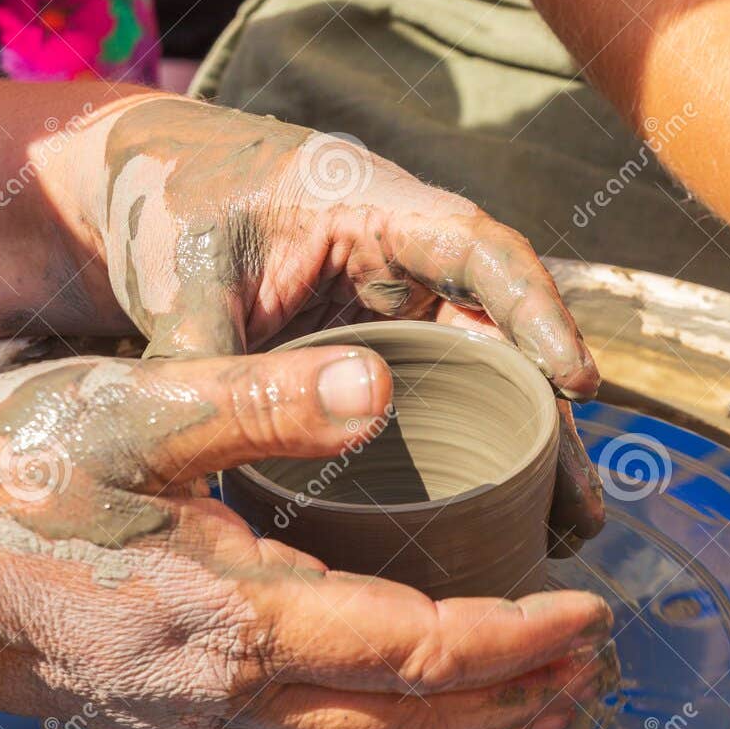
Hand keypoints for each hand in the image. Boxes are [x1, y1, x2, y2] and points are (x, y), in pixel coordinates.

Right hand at [0, 347, 613, 728]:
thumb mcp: (128, 411)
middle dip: (516, 705)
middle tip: (593, 674)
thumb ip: (258, 400)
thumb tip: (379, 381)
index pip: (424, 647)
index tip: (588, 613)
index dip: (518, 637)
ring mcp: (212, 728)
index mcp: (246, 618)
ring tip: (538, 711)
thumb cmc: (11, 484)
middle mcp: (242, 697)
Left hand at [90, 96, 603, 550]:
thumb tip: (236, 452)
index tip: (578, 382)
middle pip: (502, 336)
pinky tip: (500, 527)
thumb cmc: (172, 206)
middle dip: (548, 422)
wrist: (147, 195)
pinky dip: (472, 460)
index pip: (479, 249)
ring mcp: (399, 312)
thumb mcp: (183, 277)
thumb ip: (208, 359)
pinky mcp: (381, 357)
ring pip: (483, 381)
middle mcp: (406, 260)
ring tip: (563, 533)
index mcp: (372, 208)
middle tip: (581, 504)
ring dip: (526, 455)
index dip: (536, 312)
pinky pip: (442, 404)